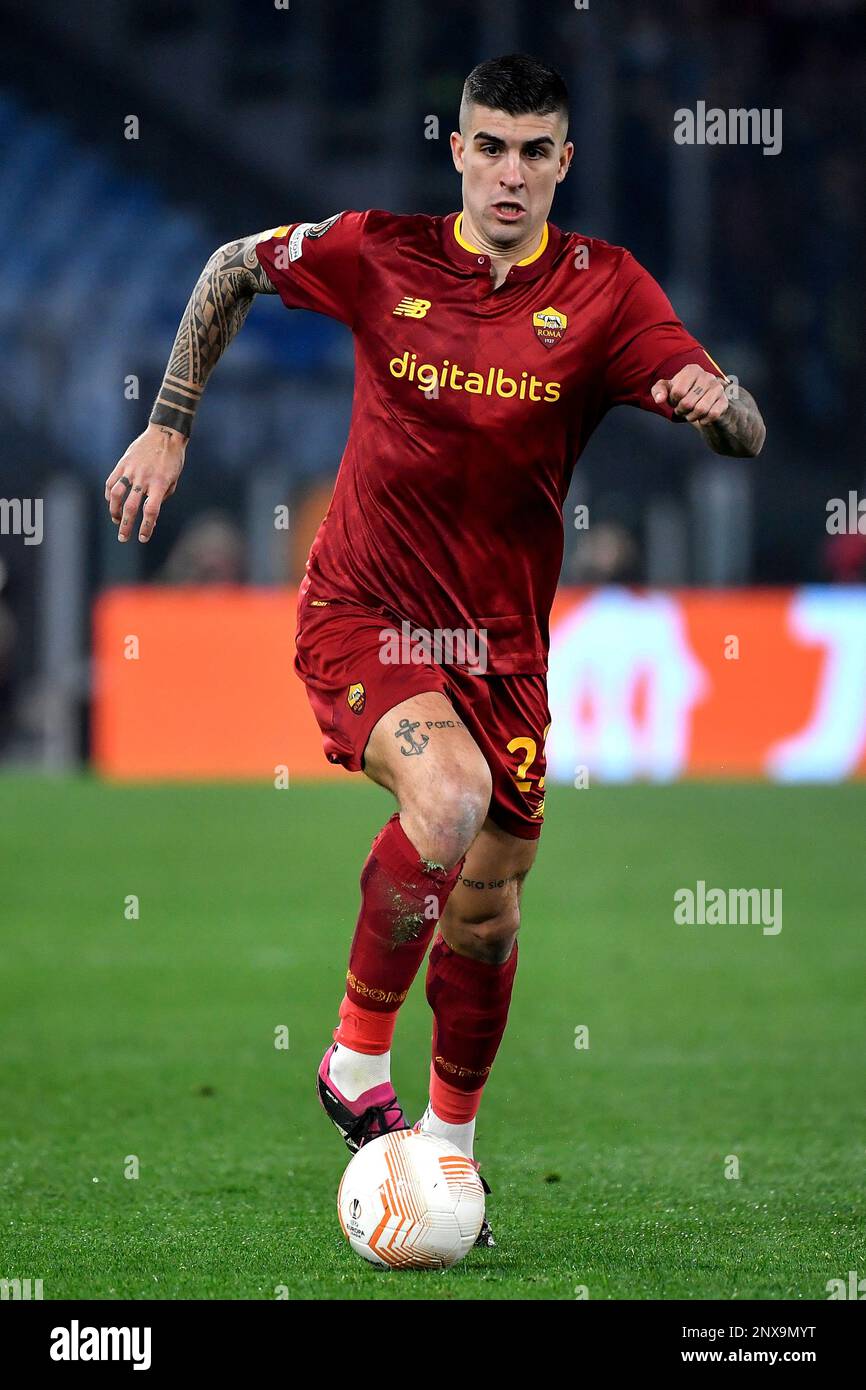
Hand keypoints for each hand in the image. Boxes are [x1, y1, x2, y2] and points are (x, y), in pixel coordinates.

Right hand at [104, 423, 186, 542]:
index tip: (143, 538)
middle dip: (125, 525)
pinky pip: (111, 482)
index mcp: (159, 484)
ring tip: (116, 520)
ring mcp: (131, 470)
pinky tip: (112, 502)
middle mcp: (144, 478)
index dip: (146, 526)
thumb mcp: (172, 481)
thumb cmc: (172, 461)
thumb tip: (150, 519)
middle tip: (123, 538)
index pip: (151, 511)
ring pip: (116, 495)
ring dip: (113, 511)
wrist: (166, 435)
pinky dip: (109, 494)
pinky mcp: (123, 463)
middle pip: (130, 507)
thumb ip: (160, 499)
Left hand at [651, 365, 730, 430]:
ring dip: (691, 417)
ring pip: (701, 410)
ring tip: (690, 413)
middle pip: (687, 403)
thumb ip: (658, 391)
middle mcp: (707, 376)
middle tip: (682, 409)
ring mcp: (718, 388)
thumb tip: (659, 399)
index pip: (677, 392)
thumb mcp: (667, 390)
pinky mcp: (724, 401)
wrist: (703, 400)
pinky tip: (702, 418)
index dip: (673, 401)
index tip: (676, 400)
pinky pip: (712, 415)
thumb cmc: (681, 393)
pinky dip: (704, 421)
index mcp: (691, 370)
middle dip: (681, 411)